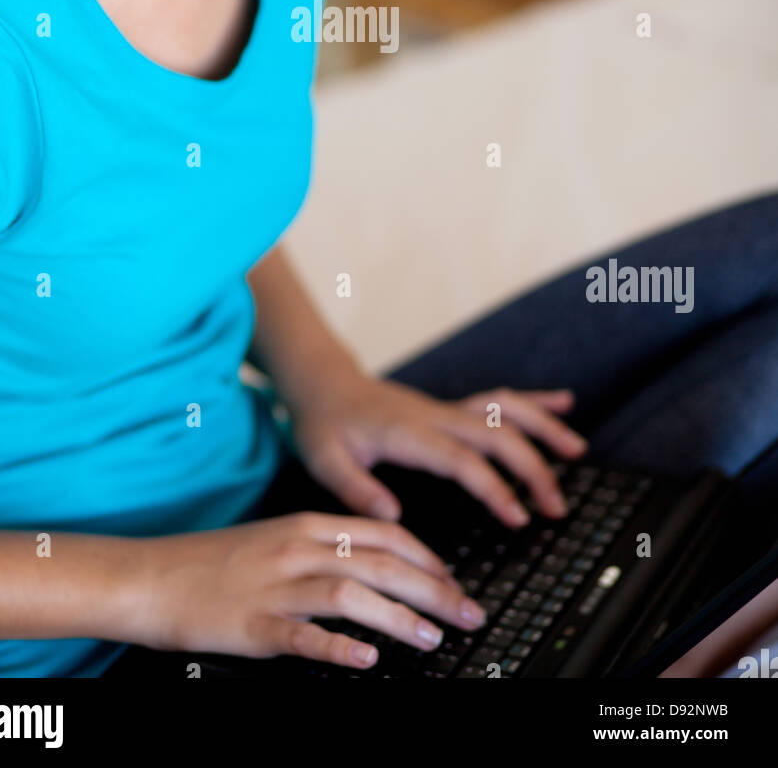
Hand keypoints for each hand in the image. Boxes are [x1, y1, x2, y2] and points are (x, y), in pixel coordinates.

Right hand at [129, 511, 487, 669]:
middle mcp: (296, 549)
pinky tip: (366, 659)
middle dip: (433, 588)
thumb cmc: (211, 563)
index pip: (383, 535)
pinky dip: (337, 647)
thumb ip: (322, 550)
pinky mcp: (252, 624)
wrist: (149, 576)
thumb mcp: (273, 541)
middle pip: (379, 564)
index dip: (428, 558)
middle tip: (468, 614)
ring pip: (350, 594)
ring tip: (433, 637)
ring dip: (398, 617)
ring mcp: (274, 586)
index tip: (456, 582)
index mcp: (304, 525)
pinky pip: (301, 636)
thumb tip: (372, 572)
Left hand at [287, 372, 589, 525]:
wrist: (324, 384)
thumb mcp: (324, 460)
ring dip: (543, 427)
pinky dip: (533, 401)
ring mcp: (446, 409)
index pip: (462, 460)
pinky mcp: (450, 409)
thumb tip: (393, 513)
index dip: (494, 487)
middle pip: (496, 435)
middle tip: (557, 507)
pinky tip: (564, 402)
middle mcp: (434, 417)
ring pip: (504, 410)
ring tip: (577, 451)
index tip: (518, 517)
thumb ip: (356, 488)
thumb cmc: (324, 425)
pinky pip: (498, 400)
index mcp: (408, 434)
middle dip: (532, 468)